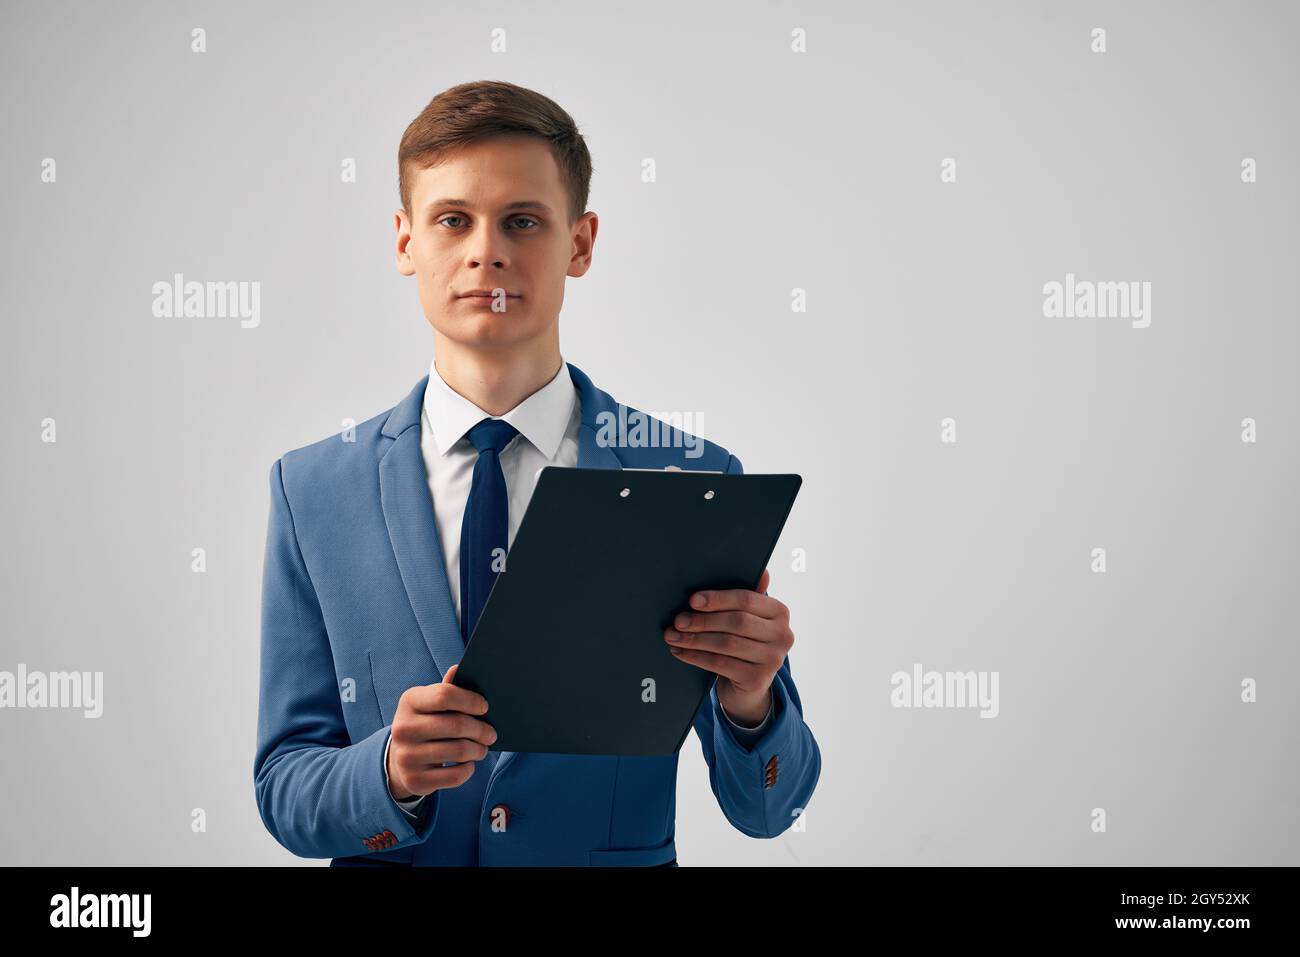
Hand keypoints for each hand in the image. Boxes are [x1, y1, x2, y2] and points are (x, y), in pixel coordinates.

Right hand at [386, 664, 498, 800]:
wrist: (399, 759)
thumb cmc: (425, 722)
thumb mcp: (430, 702)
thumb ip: (447, 688)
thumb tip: (458, 668)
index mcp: (409, 701)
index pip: (445, 695)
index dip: (471, 700)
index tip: (485, 707)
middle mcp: (403, 728)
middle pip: (457, 725)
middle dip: (481, 729)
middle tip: (491, 733)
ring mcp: (406, 756)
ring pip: (459, 751)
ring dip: (478, 749)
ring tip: (483, 748)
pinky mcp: (415, 780)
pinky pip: (455, 776)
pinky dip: (468, 769)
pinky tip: (468, 763)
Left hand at [663, 568, 792, 724]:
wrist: (748, 685)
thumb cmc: (743, 642)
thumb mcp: (747, 619)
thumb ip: (747, 598)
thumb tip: (762, 572)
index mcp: (780, 612)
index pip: (747, 600)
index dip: (718, 599)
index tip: (693, 600)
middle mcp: (783, 635)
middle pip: (736, 622)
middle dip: (703, 620)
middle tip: (678, 620)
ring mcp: (773, 659)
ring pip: (726, 644)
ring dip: (695, 639)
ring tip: (673, 636)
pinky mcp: (758, 679)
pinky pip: (721, 663)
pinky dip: (696, 657)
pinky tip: (680, 651)